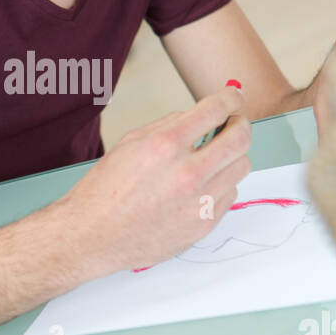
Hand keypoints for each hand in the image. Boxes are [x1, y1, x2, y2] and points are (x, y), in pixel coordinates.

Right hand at [59, 85, 251, 276]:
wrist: (93, 236)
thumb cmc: (106, 190)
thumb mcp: (130, 143)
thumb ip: (169, 125)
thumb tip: (200, 116)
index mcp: (166, 145)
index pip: (216, 110)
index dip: (231, 99)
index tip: (234, 98)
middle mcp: (188, 173)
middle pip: (240, 138)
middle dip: (240, 124)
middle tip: (233, 124)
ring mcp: (200, 202)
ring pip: (242, 166)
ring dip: (233, 156)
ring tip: (215, 157)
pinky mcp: (204, 223)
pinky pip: (231, 194)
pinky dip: (222, 184)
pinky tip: (202, 185)